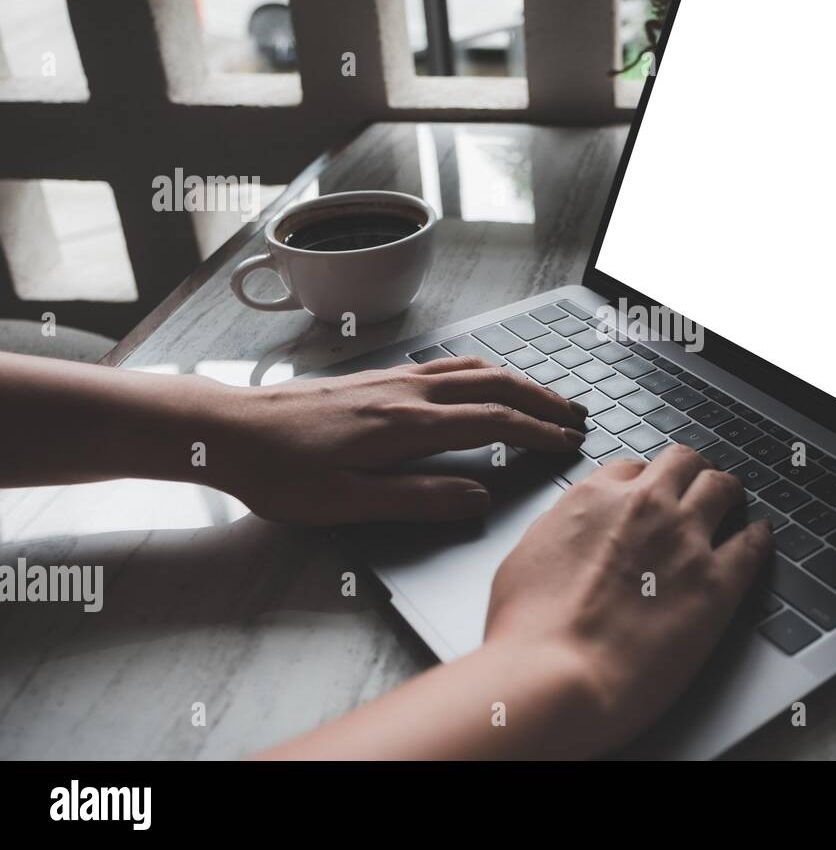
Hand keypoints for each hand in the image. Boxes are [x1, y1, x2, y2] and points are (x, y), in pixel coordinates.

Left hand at [208, 356, 587, 524]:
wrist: (228, 428)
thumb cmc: (279, 471)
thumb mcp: (347, 503)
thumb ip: (418, 498)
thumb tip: (477, 495)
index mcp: (407, 425)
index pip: (493, 422)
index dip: (537, 432)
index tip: (568, 443)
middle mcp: (407, 392)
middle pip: (495, 384)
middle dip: (542, 398)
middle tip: (576, 414)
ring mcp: (393, 379)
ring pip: (474, 368)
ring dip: (518, 380)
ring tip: (544, 396)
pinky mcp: (377, 378)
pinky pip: (448, 365)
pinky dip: (485, 371)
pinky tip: (485, 381)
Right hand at [484, 444, 774, 755]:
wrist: (554, 677)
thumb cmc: (528, 631)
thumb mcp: (526, 558)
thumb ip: (560, 531)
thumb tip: (573, 530)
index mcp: (595, 498)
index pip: (632, 469)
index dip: (644, 482)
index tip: (649, 496)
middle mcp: (645, 507)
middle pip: (683, 462)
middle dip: (690, 472)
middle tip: (696, 487)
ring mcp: (685, 541)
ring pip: (722, 486)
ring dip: (726, 492)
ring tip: (732, 501)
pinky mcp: (718, 583)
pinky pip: (753, 542)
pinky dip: (758, 535)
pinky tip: (758, 537)